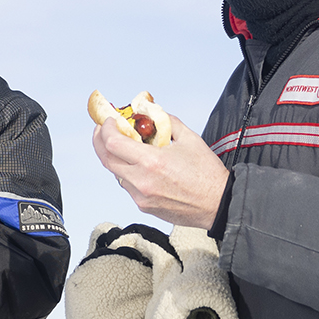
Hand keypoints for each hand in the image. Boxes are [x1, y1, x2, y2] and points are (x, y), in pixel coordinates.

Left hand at [92, 112, 228, 229]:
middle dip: (100, 141)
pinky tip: (141, 165)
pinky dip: (129, 172)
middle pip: (106, 159)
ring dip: (116, 158)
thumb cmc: (207, 173)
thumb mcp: (189, 138)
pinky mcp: (144, 207)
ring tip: (125, 146)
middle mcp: (142, 181)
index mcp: (152, 162)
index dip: (106, 129)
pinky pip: (128, 186)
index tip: (110, 120)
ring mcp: (141, 197)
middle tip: (103, 129)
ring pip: (117, 174)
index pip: (113, 143)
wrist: (218, 203)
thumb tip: (150, 111)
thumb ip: (166, 121)